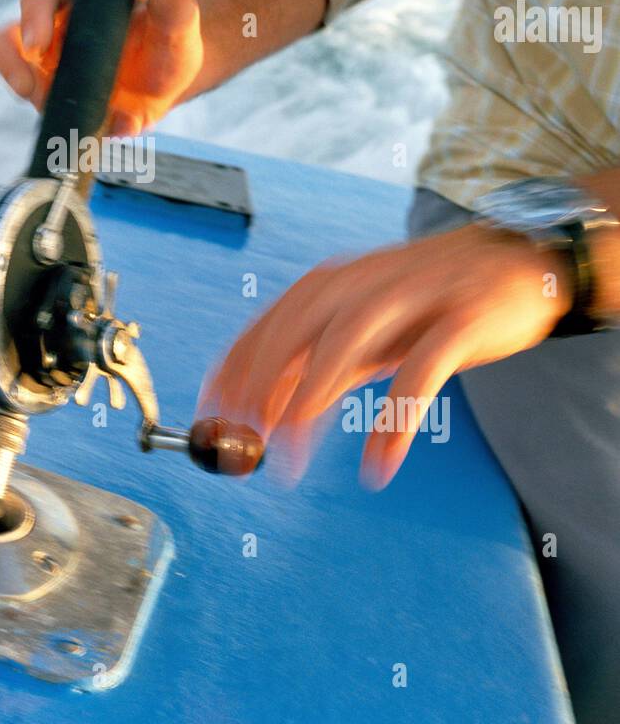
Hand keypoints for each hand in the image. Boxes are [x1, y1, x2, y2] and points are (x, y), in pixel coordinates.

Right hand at [0, 0, 203, 135]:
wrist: (173, 76)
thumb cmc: (170, 39)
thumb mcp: (178, 22)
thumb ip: (176, 4)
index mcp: (76, 3)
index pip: (39, 2)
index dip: (32, 20)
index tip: (39, 45)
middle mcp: (54, 35)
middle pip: (8, 41)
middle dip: (10, 64)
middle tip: (27, 86)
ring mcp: (52, 71)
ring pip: (21, 81)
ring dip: (37, 99)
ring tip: (71, 113)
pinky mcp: (60, 101)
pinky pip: (52, 113)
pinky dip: (72, 124)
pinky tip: (111, 126)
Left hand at [196, 223, 572, 489]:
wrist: (514, 259)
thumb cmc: (425, 302)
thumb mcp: (361, 330)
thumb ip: (314, 364)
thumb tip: (262, 414)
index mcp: (329, 284)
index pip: (264, 327)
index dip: (231, 375)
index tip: (208, 420)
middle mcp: (360, 284)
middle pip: (292, 333)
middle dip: (258, 391)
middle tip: (243, 446)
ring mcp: (410, 298)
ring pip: (344, 345)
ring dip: (309, 403)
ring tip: (290, 458)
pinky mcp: (460, 320)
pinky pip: (420, 374)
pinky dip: (394, 421)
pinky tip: (379, 464)